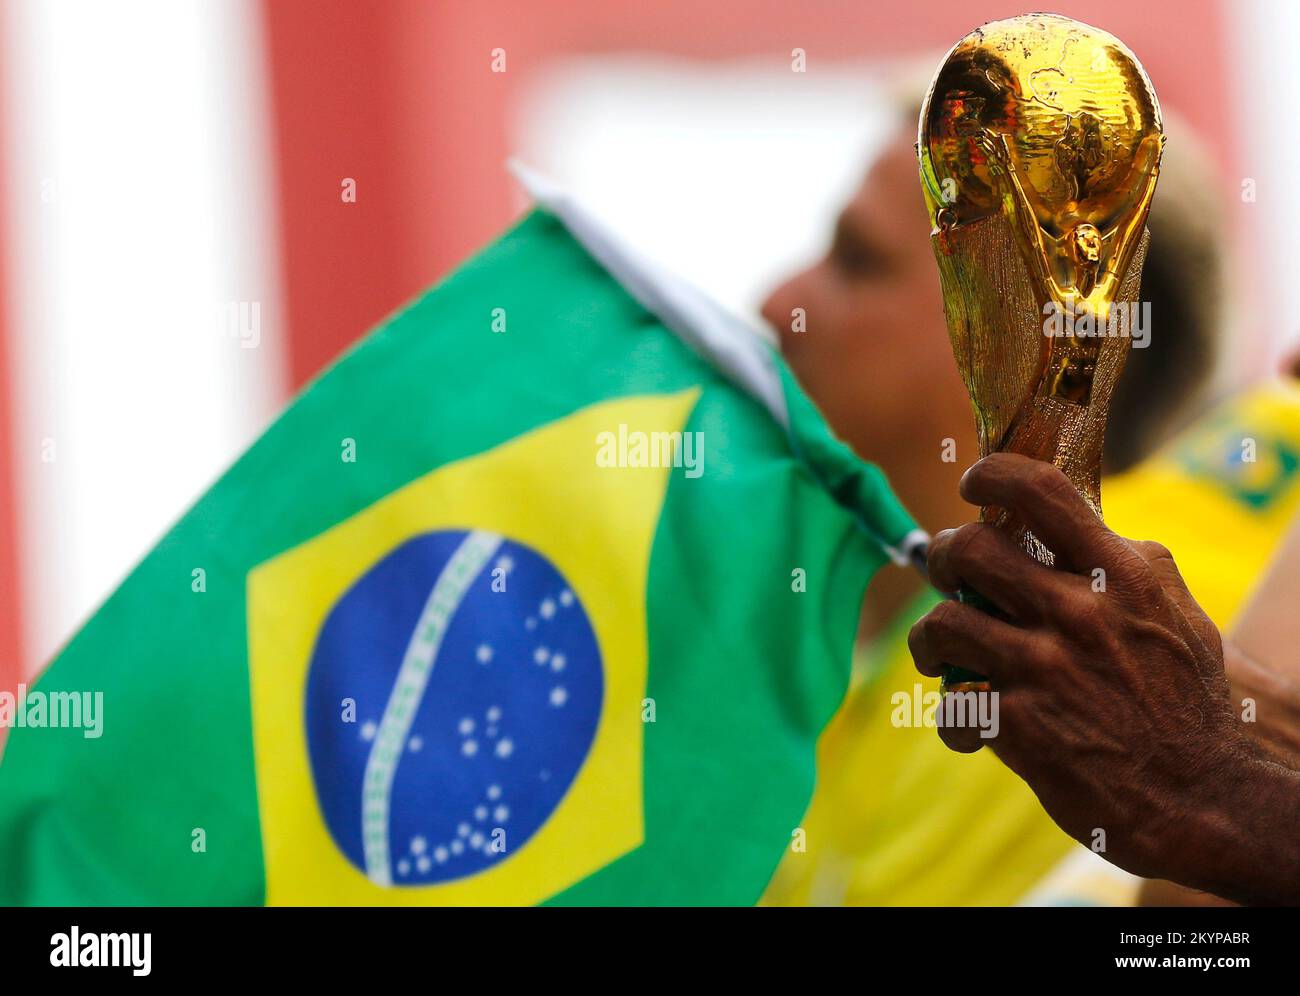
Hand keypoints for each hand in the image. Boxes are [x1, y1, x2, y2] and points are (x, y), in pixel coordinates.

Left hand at [908, 453, 1258, 888]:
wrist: (1202, 799)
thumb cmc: (1186, 704)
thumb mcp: (1173, 613)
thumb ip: (1123, 567)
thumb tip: (1073, 527)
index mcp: (1122, 575)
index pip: (1041, 489)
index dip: (991, 475)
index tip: (972, 485)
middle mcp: (1079, 612)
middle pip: (968, 549)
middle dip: (942, 558)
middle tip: (947, 577)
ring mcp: (1044, 667)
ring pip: (941, 623)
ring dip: (930, 641)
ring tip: (941, 656)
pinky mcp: (1018, 723)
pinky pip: (951, 703)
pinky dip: (955, 718)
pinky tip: (974, 729)